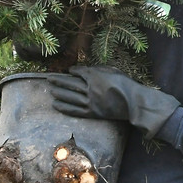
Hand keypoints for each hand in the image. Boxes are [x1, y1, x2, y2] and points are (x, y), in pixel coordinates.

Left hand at [45, 66, 180, 140]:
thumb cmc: (126, 84)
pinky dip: (64, 108)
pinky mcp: (92, 113)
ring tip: (51, 91)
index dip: (73, 71)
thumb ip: (99, 69)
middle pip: (71, 84)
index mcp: (95, 76)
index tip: (68, 70)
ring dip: (59, 94)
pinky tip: (56, 105)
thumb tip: (87, 70)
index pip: (80, 72)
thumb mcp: (113, 71)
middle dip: (59, 80)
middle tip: (49, 78)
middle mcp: (90, 89)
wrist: (133, 102)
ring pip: (70, 97)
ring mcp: (90, 102)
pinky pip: (75, 110)